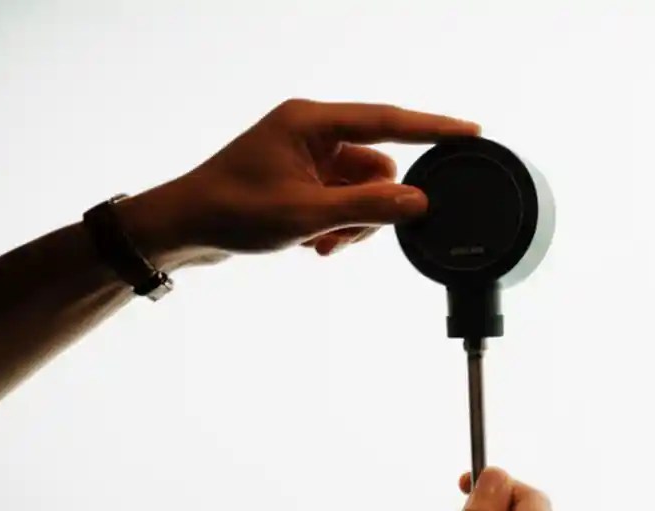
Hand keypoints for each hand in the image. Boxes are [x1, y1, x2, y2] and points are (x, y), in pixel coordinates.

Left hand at [123, 99, 479, 268]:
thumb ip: (368, 207)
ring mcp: (308, 156)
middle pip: (378, 166)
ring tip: (324, 245)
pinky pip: (344, 200)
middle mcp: (312, 132)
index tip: (471, 132)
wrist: (183, 228)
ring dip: (354, 223)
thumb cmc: (232, 211)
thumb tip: (419, 202)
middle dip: (373, 207)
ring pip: (364, 190)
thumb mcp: (307, 214)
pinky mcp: (303, 179)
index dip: (433, 128)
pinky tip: (316, 245)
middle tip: (346, 236)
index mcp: (311, 122)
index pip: (388, 121)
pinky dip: (339, 226)